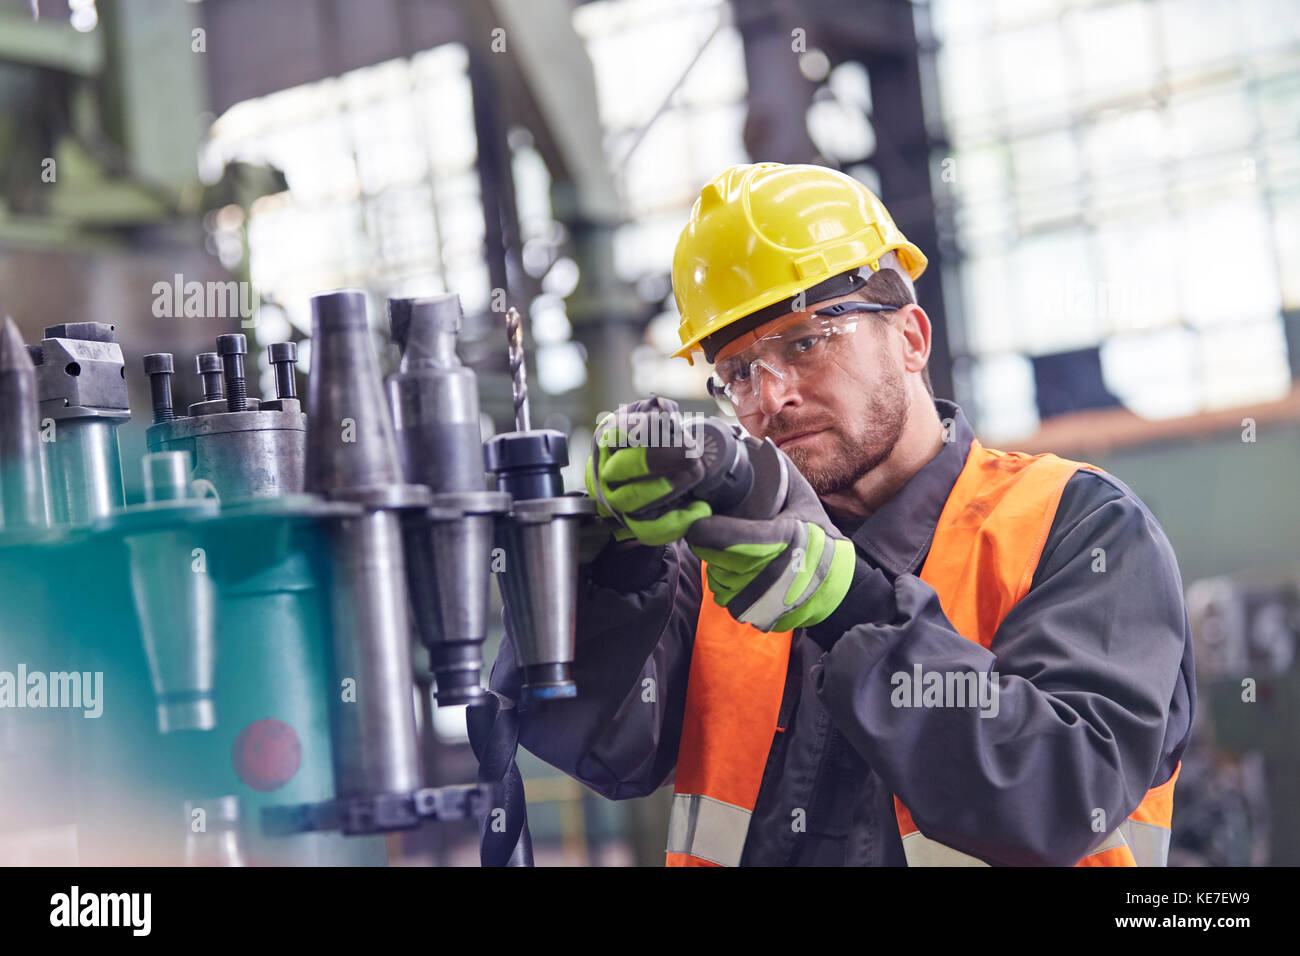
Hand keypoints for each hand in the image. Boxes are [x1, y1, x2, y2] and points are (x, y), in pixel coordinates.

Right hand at [584, 397, 711, 545]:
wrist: (632, 477)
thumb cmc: (644, 442)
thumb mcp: (647, 418)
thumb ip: (657, 409)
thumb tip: (663, 408)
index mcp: (606, 440)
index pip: (619, 433)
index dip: (648, 429)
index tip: (674, 425)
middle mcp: (605, 472)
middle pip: (627, 466)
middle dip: (664, 457)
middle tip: (692, 451)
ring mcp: (617, 500)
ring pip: (637, 499)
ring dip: (672, 486)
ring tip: (696, 471)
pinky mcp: (633, 524)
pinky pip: (651, 529)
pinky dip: (677, 521)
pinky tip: (699, 507)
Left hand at [685, 459, 854, 631]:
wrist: (837, 576)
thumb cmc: (814, 529)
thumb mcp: (801, 494)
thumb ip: (775, 469)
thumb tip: (744, 445)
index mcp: (791, 538)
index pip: (745, 540)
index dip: (715, 534)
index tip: (696, 525)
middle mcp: (783, 573)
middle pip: (725, 563)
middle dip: (709, 546)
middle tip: (706, 531)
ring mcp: (773, 600)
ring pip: (722, 583)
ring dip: (717, 567)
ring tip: (726, 551)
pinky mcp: (764, 617)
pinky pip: (729, 600)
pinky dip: (727, 586)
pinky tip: (735, 572)